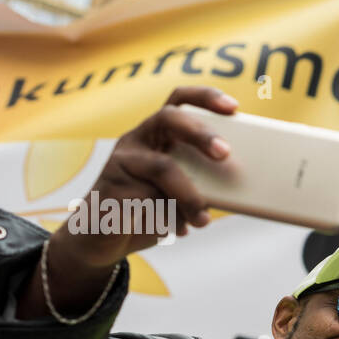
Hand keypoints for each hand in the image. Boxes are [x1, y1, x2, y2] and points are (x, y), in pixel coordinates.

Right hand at [18, 86, 238, 319]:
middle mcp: (136, 142)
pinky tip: (177, 231)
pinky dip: (169, 219)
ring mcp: (119, 164)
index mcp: (155, 136)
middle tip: (225, 154)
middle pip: (168, 119)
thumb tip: (238, 189)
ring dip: (190, 196)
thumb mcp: (178, 192)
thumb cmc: (148, 211)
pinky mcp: (110, 190)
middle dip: (201, 134)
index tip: (234, 107)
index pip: (177, 103)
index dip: (205, 98)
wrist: (100, 241)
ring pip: (163, 168)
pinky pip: (148, 200)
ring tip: (203, 220)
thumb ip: (199, 183)